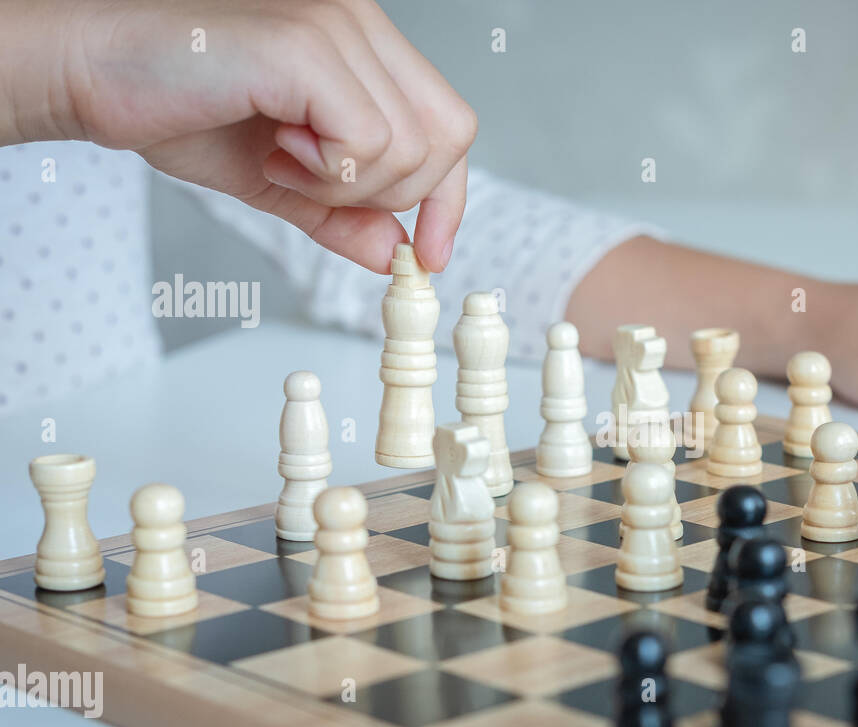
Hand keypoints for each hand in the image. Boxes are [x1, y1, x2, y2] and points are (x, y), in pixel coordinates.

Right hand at [1, 0, 474, 272]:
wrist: (90, 73)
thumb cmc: (176, 106)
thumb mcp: (280, 181)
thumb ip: (342, 213)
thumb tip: (395, 251)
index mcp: (364, 45)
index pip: (449, 127)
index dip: (450, 198)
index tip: (430, 254)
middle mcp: (360, 22)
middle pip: (445, 139)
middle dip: (389, 194)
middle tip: (312, 184)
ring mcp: (336, 26)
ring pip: (408, 149)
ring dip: (344, 185)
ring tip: (281, 159)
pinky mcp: (304, 46)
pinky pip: (366, 145)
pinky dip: (324, 173)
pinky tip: (274, 149)